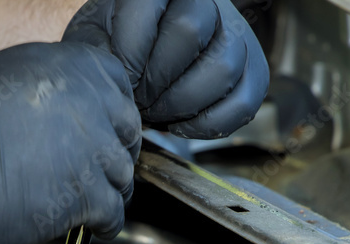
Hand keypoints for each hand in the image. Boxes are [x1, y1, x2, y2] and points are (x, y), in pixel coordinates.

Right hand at [0, 42, 140, 243]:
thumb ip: (46, 89)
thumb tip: (69, 109)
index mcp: (62, 65)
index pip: (117, 82)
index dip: (110, 111)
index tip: (101, 128)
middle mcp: (82, 100)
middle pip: (126, 130)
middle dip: (112, 151)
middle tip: (92, 168)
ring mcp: (88, 148)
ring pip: (123, 174)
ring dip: (108, 189)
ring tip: (87, 199)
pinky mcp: (83, 195)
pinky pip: (115, 213)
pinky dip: (105, 223)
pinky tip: (90, 224)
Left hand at [64, 0, 268, 138]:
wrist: (145, 61)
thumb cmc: (115, 48)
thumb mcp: (96, 40)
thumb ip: (100, 51)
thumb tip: (119, 78)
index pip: (150, 4)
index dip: (130, 52)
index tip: (121, 80)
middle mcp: (208, 2)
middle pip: (189, 33)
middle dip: (155, 80)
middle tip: (138, 99)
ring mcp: (236, 35)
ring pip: (222, 69)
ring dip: (181, 104)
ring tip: (156, 111)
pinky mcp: (254, 72)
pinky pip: (244, 103)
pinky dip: (209, 125)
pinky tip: (181, 124)